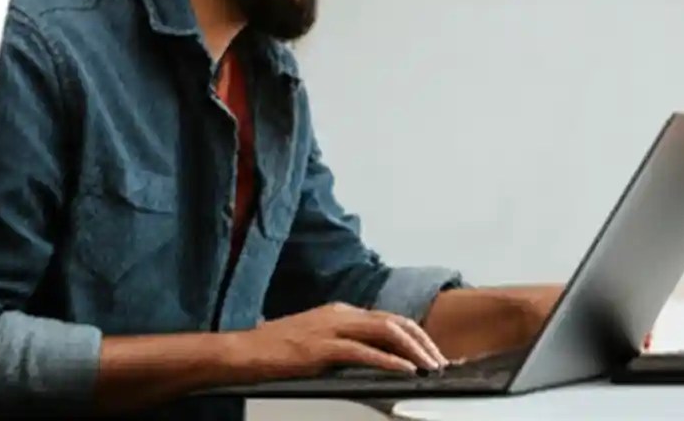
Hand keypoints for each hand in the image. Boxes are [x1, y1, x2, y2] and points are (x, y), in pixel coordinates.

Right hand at [238, 302, 449, 378]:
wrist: (243, 352)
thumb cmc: (273, 349)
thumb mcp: (315, 340)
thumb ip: (342, 343)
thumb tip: (369, 356)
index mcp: (339, 312)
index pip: (387, 318)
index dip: (414, 334)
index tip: (431, 351)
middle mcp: (340, 314)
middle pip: (394, 322)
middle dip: (422, 341)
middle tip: (440, 361)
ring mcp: (331, 328)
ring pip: (386, 332)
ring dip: (413, 351)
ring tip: (429, 367)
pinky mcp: (323, 348)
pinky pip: (365, 352)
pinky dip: (390, 361)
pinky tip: (405, 371)